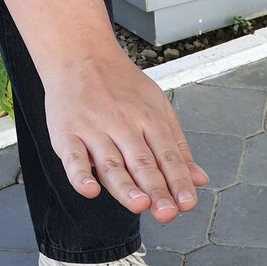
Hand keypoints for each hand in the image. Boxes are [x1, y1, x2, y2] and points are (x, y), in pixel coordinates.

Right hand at [43, 49, 208, 221]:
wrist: (79, 53)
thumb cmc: (120, 85)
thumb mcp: (158, 107)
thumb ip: (177, 147)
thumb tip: (199, 179)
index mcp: (148, 119)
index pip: (167, 156)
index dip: (178, 181)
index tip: (186, 203)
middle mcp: (122, 124)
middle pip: (142, 162)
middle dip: (156, 189)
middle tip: (167, 212)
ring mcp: (94, 130)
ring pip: (111, 162)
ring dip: (125, 186)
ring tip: (139, 204)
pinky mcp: (67, 133)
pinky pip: (73, 156)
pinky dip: (79, 174)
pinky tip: (89, 190)